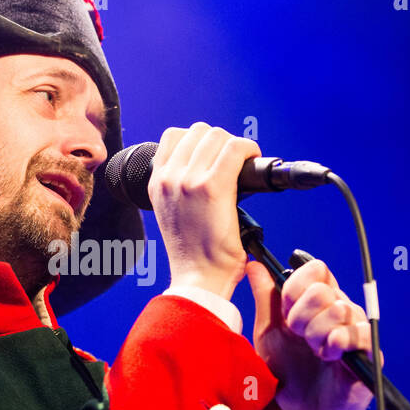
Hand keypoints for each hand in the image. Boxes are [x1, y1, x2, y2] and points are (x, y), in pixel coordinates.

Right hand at [148, 122, 261, 298]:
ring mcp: (188, 180)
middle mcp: (169, 178)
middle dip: (221, 142)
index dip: (200, 141)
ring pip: (218, 136)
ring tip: (244, 164)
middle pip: (199, 131)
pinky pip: (235, 149)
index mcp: (156, 183)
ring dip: (235, 146)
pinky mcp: (212, 187)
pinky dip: (249, 149)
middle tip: (234, 162)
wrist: (199, 278)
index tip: (215, 156)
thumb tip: (206, 166)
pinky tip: (252, 162)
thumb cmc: (193, 252)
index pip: (174, 136)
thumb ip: (179, 187)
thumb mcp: (172, 213)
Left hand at [245, 258, 382, 409]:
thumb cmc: (289, 371)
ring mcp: (358, 328)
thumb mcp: (269, 333)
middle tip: (299, 338)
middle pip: (323, 289)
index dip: (295, 288)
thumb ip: (265, 298)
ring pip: (338, 309)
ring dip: (316, 334)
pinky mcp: (370, 350)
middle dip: (300, 316)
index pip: (316, 269)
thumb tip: (254, 264)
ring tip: (314, 352)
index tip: (285, 313)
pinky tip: (328, 357)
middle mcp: (341, 308)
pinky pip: (357, 332)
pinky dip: (335, 343)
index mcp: (319, 300)